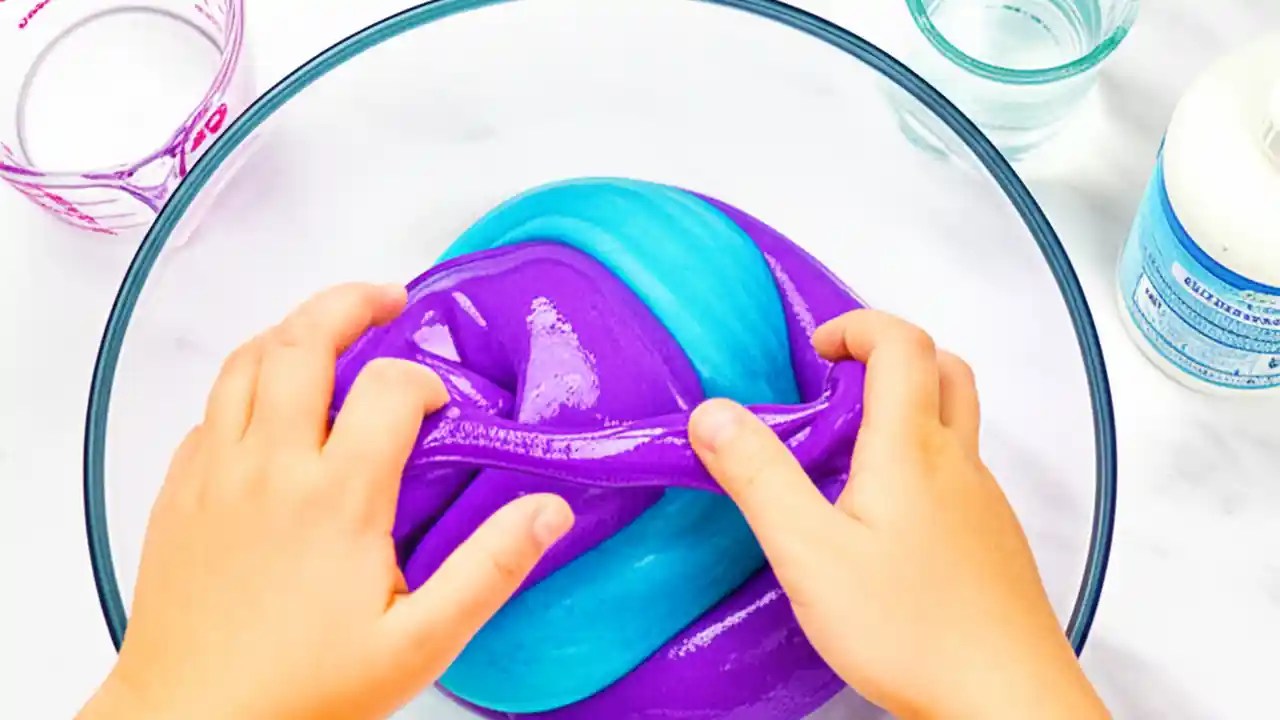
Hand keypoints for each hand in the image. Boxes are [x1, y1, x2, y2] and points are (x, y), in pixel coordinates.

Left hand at [79, 284, 573, 719]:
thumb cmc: (299, 692)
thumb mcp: (420, 642)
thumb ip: (489, 569)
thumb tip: (547, 512)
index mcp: (337, 495)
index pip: (391, 387)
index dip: (425, 380)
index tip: (438, 405)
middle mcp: (271, 466)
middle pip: (303, 339)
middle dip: (349, 302)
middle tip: (386, 301)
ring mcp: (216, 474)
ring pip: (245, 360)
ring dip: (291, 330)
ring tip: (328, 331)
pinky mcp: (178, 493)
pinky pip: (208, 408)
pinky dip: (244, 383)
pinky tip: (268, 407)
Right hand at [688, 310, 1106, 719]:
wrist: (1005, 702)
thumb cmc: (912, 629)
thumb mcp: (810, 553)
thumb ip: (759, 478)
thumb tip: (714, 413)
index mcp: (912, 448)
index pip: (902, 343)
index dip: (859, 326)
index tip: (817, 350)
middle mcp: (957, 463)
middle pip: (945, 367)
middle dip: (891, 355)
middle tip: (840, 383)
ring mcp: (982, 503)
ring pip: (956, 423)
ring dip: (908, 408)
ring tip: (848, 454)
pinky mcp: (991, 542)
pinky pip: (959, 474)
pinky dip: (922, 462)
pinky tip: (883, 521)